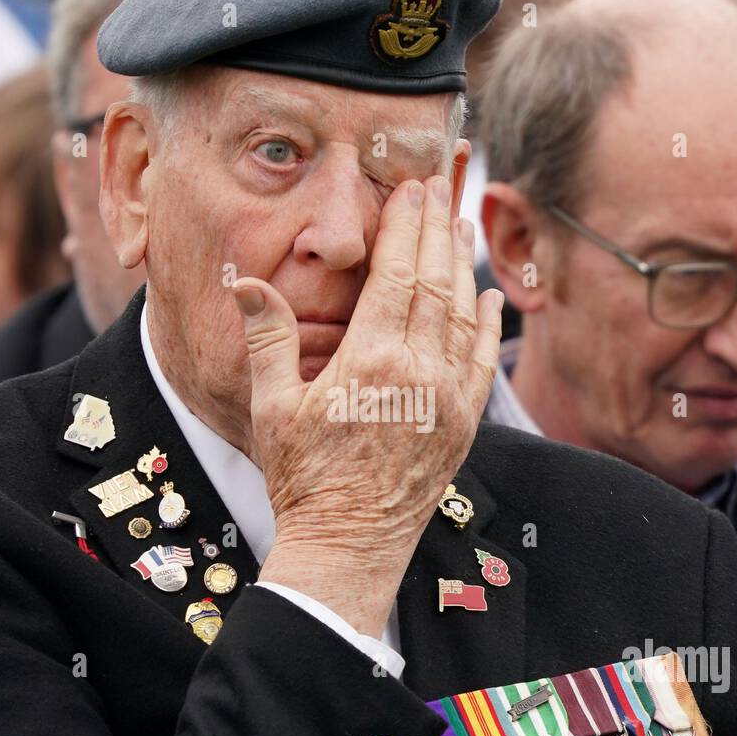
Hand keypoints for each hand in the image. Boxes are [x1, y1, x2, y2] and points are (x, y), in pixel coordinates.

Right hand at [233, 175, 501, 635]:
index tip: (410, 190)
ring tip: (459, 227)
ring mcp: (448, 401)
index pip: (397, 275)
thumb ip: (268, 338)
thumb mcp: (272, 407)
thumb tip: (247, 282)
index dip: (406, 228)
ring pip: (464, 318)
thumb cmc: (303, 479)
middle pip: (435, 284)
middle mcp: (420, 374)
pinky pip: (483, 363)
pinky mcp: (463, 426)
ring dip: (463, 268)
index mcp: (372, 362)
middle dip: (435, 231)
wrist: (349, 545)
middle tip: (437, 189)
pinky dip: (488, 327)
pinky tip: (488, 300)